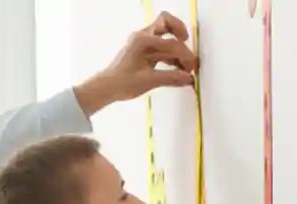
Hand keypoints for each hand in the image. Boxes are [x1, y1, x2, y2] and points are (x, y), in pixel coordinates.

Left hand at [73, 12, 197, 115]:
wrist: (105, 88)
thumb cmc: (121, 83)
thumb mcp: (148, 81)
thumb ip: (171, 78)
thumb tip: (189, 78)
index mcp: (143, 40)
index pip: (172, 43)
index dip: (185, 56)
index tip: (190, 68)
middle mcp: (143, 36)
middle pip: (167, 23)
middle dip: (181, 35)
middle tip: (188, 52)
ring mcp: (142, 42)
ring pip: (165, 35)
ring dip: (176, 48)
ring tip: (184, 66)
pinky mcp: (143, 50)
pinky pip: (161, 46)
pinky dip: (170, 55)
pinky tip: (176, 68)